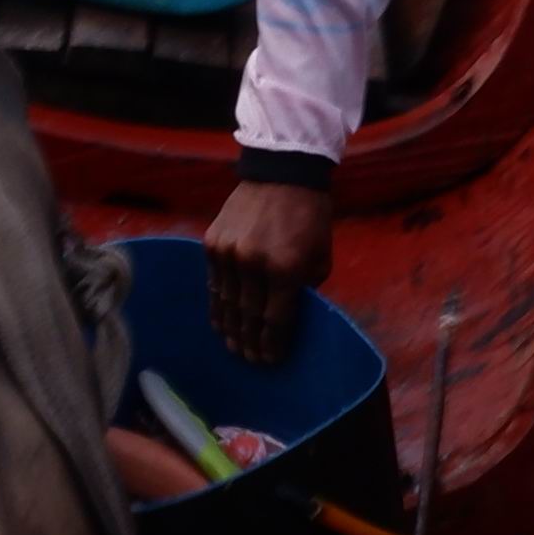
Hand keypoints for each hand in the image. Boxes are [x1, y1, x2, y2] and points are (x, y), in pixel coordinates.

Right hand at [206, 178, 333, 363]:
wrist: (282, 173)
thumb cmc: (310, 216)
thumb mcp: (321, 256)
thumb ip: (307, 287)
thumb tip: (291, 313)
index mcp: (286, 269)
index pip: (276, 320)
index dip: (272, 345)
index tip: (270, 361)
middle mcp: (253, 264)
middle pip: (248, 316)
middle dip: (250, 342)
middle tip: (249, 359)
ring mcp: (228, 253)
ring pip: (226, 303)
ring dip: (230, 329)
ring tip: (233, 346)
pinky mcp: (212, 243)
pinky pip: (213, 282)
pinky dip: (216, 304)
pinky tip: (219, 320)